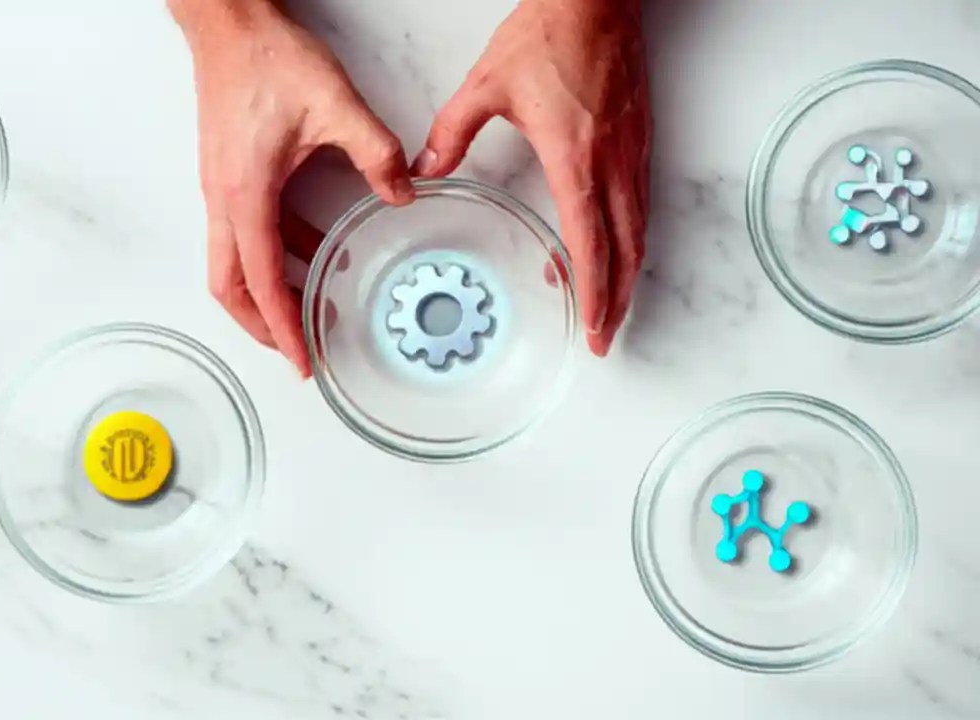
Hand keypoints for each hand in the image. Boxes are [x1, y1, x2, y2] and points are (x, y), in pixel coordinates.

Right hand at [171, 0, 414, 376]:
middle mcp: (224, 200)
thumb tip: (403, 193)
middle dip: (261, 326)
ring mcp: (220, 189)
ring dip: (266, 293)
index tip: (302, 360)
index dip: (284, 328)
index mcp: (246, 195)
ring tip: (307, 310)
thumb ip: (376, 153)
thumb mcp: (335, 104)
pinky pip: (245, 232)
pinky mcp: (227, 175)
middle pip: (230, 288)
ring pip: (232, 263)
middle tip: (297, 350)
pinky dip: (274, 254)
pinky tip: (312, 248)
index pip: (263, 282)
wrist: (229, 24)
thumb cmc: (268, 59)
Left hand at [413, 0, 651, 355]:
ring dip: (627, 275)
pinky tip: (620, 250)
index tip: (592, 326)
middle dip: (615, 301)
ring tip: (614, 307)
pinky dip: (632, 238)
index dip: (591, 291)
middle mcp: (611, 163)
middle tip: (605, 337)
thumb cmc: (549, 36)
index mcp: (574, 158)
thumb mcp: (486, 86)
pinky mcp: (638, 139)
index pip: (588, 242)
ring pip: (638, 230)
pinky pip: (640, 202)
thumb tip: (425, 171)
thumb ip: (451, 134)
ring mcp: (631, 152)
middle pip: (623, 250)